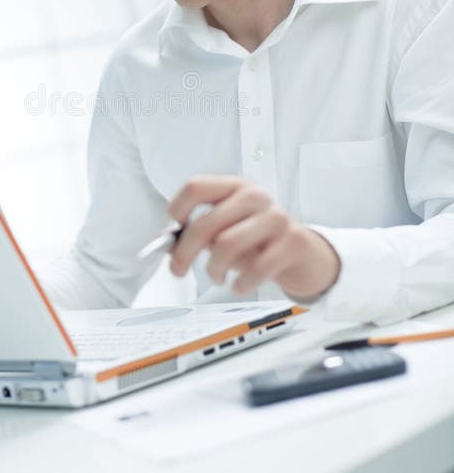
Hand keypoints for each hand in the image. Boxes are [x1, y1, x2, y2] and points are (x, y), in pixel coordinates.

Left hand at [168, 175, 340, 298]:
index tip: (173, 230)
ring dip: (213, 269)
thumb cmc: (260, 240)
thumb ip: (200, 232)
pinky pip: (256, 269)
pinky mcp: (292, 242)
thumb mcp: (228, 229)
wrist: (305, 254)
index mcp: (234, 187)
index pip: (196, 187)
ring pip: (226, 245)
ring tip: (216, 276)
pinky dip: (241, 283)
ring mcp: (275, 218)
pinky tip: (239, 285)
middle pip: (205, 222)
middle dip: (184, 252)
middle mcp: (254, 197)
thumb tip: (169, 242)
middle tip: (178, 268)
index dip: (177, 209)